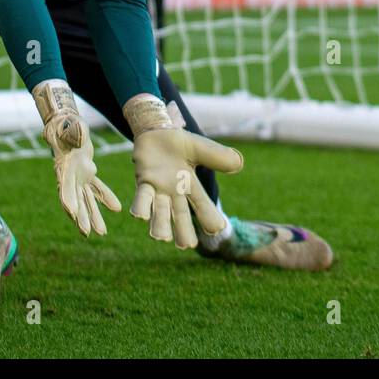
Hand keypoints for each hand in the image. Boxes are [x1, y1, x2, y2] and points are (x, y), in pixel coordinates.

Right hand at [33, 80, 121, 235]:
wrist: (67, 123)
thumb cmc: (66, 125)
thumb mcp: (69, 127)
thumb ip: (74, 134)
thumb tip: (80, 138)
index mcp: (63, 167)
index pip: (65, 187)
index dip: (68, 200)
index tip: (73, 214)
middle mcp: (69, 176)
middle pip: (75, 200)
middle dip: (81, 217)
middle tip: (87, 233)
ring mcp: (78, 176)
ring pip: (87, 199)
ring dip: (94, 215)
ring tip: (102, 232)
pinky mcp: (86, 173)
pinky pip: (97, 188)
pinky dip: (106, 197)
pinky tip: (116, 208)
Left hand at [124, 94, 243, 248]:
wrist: (157, 132)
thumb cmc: (180, 144)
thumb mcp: (202, 149)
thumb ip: (218, 157)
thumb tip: (239, 163)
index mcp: (191, 186)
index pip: (202, 203)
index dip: (209, 215)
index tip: (216, 229)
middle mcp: (174, 192)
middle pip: (180, 213)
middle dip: (183, 229)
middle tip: (187, 246)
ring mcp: (158, 188)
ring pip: (160, 210)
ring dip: (160, 223)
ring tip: (161, 238)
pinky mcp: (143, 180)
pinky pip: (142, 195)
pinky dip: (141, 205)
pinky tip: (139, 217)